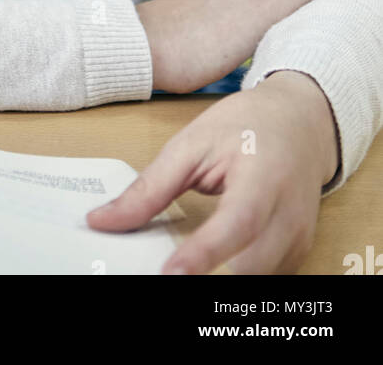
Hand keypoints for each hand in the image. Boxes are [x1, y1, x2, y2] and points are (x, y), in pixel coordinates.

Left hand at [87, 72, 336, 273]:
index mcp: (263, 177)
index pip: (237, 223)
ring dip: (221, 281)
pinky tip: (212, 267)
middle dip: (209, 278)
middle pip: (252, 267)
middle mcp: (289, 214)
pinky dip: (237, 277)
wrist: (300, 121)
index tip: (168, 274)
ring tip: (182, 269)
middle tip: (164, 275)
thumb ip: (150, 187)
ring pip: (259, 281)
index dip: (204, 254)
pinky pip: (267, 279)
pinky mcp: (298, 253)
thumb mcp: (191, 142)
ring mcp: (299, 238)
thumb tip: (103, 221)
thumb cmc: (247, 124)